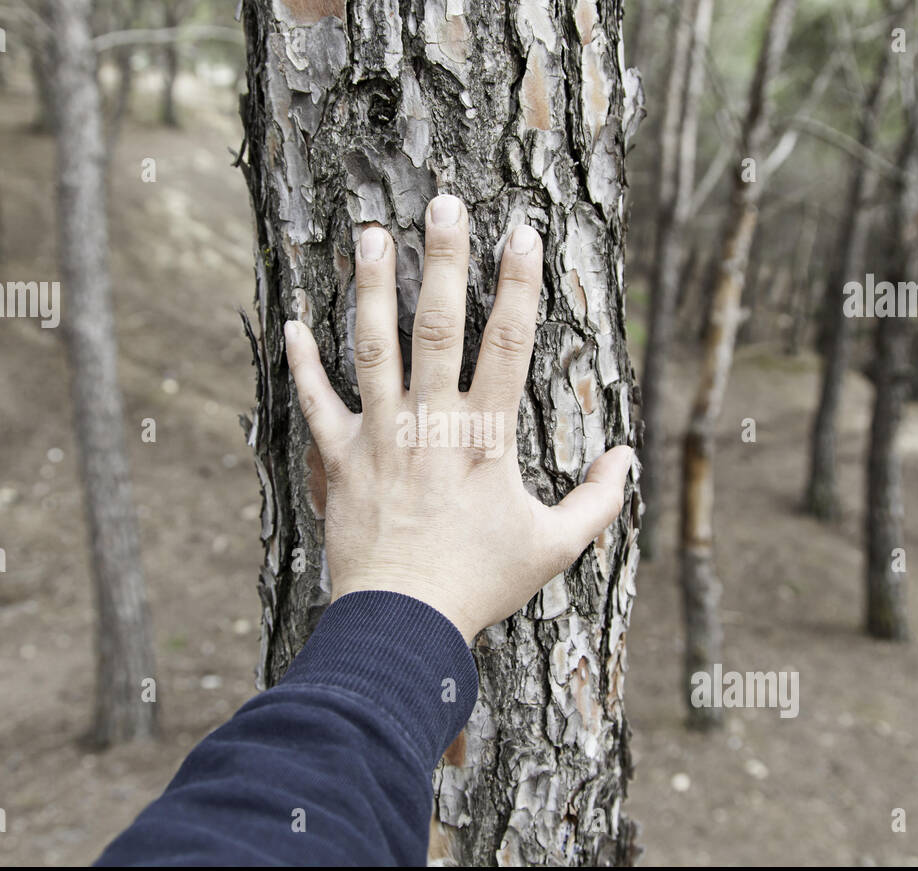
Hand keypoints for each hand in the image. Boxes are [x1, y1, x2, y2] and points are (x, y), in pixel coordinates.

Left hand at [284, 193, 633, 640]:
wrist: (404, 620)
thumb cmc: (480, 583)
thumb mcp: (553, 547)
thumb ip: (597, 502)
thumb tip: (626, 460)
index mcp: (486, 434)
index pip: (510, 343)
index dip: (519, 284)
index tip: (523, 233)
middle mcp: (432, 420)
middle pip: (439, 324)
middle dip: (443, 259)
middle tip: (443, 203)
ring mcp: (382, 435)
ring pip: (375, 346)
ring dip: (371, 287)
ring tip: (370, 234)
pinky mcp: (341, 458)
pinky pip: (317, 403)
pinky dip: (302, 365)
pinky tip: (291, 324)